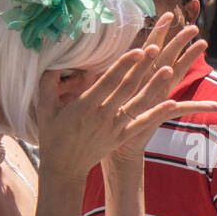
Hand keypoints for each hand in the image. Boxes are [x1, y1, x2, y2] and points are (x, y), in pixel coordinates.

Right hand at [34, 15, 216, 180]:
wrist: (64, 168)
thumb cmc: (53, 135)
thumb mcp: (44, 109)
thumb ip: (48, 83)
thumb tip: (53, 60)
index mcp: (85, 105)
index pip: (108, 81)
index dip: (124, 64)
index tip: (137, 50)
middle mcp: (102, 115)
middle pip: (127, 87)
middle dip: (142, 67)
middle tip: (156, 47)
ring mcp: (114, 127)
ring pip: (137, 103)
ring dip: (154, 86)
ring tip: (168, 69)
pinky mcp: (121, 137)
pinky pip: (141, 123)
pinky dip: (156, 113)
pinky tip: (171, 102)